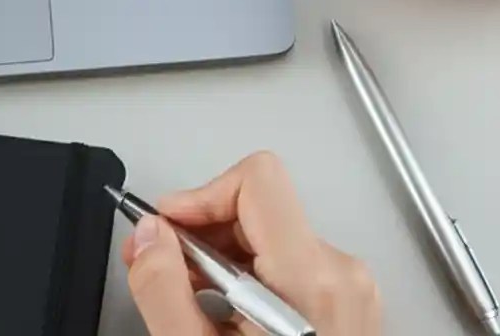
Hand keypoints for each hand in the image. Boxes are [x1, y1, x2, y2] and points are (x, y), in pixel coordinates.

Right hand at [121, 152, 381, 335]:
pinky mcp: (349, 306)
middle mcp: (341, 275)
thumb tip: (148, 238)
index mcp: (309, 278)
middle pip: (261, 206)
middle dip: (203, 233)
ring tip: (197, 305)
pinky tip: (227, 319)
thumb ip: (162, 288)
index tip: (166, 227)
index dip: (200, 196)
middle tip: (165, 268)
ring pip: (272, 237)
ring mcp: (351, 291)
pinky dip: (249, 280)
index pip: (257, 180)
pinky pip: (291, 265)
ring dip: (223, 260)